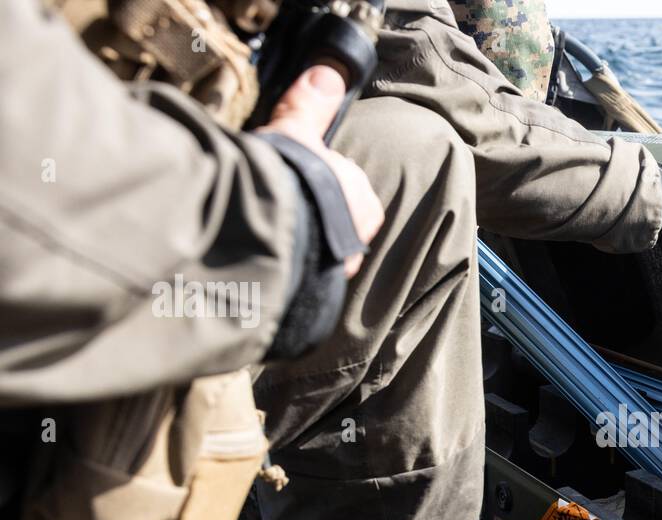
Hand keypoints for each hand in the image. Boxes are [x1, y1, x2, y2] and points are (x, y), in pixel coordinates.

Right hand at [259, 66, 383, 277]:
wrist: (279, 229)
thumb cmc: (292, 179)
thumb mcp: (297, 131)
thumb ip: (311, 103)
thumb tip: (328, 72)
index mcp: (362, 196)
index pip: (348, 187)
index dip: (322, 183)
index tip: (298, 182)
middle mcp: (359, 232)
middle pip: (337, 219)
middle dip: (316, 216)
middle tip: (287, 209)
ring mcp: (341, 262)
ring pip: (326, 248)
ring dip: (308, 243)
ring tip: (279, 236)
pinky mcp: (321, 284)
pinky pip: (311, 271)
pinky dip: (298, 266)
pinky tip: (278, 262)